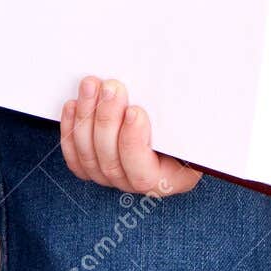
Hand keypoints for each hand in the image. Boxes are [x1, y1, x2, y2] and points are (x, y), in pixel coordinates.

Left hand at [60, 75, 202, 196]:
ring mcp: (114, 176)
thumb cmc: (190, 122)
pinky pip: (75, 155)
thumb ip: (192, 117)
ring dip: (87, 116)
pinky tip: (74, 105)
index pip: (143, 174)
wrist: (175, 120)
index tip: (135, 112)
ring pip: (89, 156)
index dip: (133, 144)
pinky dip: (71, 129)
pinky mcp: (93, 165)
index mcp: (172, 180)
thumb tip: (192, 97)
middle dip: (107, 120)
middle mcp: (139, 184)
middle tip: (112, 88)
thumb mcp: (199, 123)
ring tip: (92, 85)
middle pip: (111, 162)